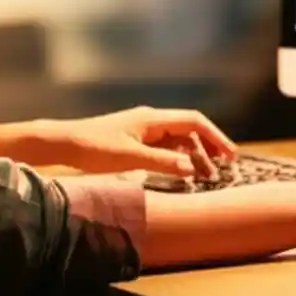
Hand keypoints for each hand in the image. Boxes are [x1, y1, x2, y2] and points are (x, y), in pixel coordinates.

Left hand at [55, 106, 237, 177]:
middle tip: (222, 169)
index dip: (215, 137)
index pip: (194, 121)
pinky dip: (177, 158)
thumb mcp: (132, 158)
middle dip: (208, 148)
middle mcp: (151, 120)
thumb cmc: (95, 148)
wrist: (66, 143)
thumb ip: (163, 162)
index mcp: (153, 119)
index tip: (230, 155)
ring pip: (178, 139)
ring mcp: (143, 129)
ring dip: (193, 155)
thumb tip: (192, 167)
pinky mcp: (135, 140)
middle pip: (189, 129)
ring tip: (204, 176)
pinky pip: (165, 146)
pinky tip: (181, 173)